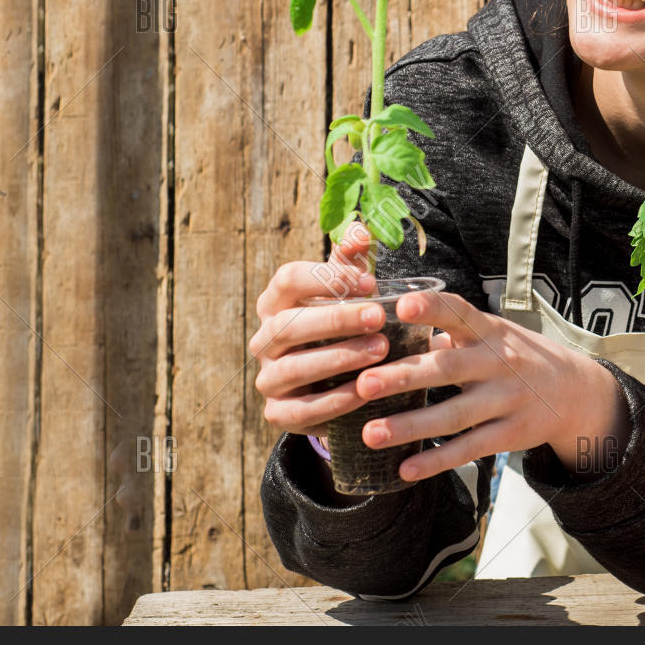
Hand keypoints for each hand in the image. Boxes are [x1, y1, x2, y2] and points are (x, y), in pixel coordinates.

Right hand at [250, 224, 389, 437]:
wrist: (338, 380)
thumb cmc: (345, 323)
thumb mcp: (349, 290)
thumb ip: (353, 261)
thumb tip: (361, 232)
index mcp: (276, 301)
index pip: (287, 279)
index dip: (326, 278)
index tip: (370, 281)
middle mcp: (265, 338)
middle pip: (289, 324)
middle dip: (336, 319)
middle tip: (377, 316)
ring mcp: (268, 377)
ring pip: (293, 368)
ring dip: (338, 358)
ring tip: (379, 350)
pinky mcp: (278, 412)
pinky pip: (300, 410)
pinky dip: (333, 401)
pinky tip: (364, 391)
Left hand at [353, 289, 631, 482]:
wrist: (575, 391)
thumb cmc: (517, 356)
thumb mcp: (492, 333)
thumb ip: (448, 330)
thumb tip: (397, 323)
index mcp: (488, 331)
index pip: (459, 313)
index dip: (432, 308)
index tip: (401, 306)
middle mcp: (497, 363)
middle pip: (448, 368)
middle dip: (406, 376)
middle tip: (365, 384)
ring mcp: (505, 400)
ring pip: (453, 415)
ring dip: (411, 426)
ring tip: (371, 434)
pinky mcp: (509, 434)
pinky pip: (469, 449)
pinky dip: (437, 461)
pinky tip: (405, 468)